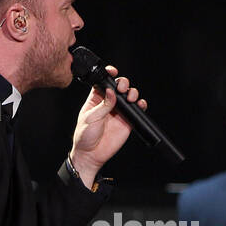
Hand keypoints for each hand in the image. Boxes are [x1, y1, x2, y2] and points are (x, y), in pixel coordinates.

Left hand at [70, 65, 144, 184]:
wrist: (91, 154)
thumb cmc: (85, 136)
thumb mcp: (90, 117)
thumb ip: (103, 105)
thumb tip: (111, 92)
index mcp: (96, 99)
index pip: (103, 82)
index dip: (108, 75)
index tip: (112, 72)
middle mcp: (108, 103)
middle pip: (118, 86)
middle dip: (123, 83)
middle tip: (121, 88)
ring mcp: (118, 111)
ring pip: (128, 96)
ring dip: (132, 92)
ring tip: (130, 97)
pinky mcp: (127, 121)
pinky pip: (136, 110)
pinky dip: (140, 105)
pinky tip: (139, 104)